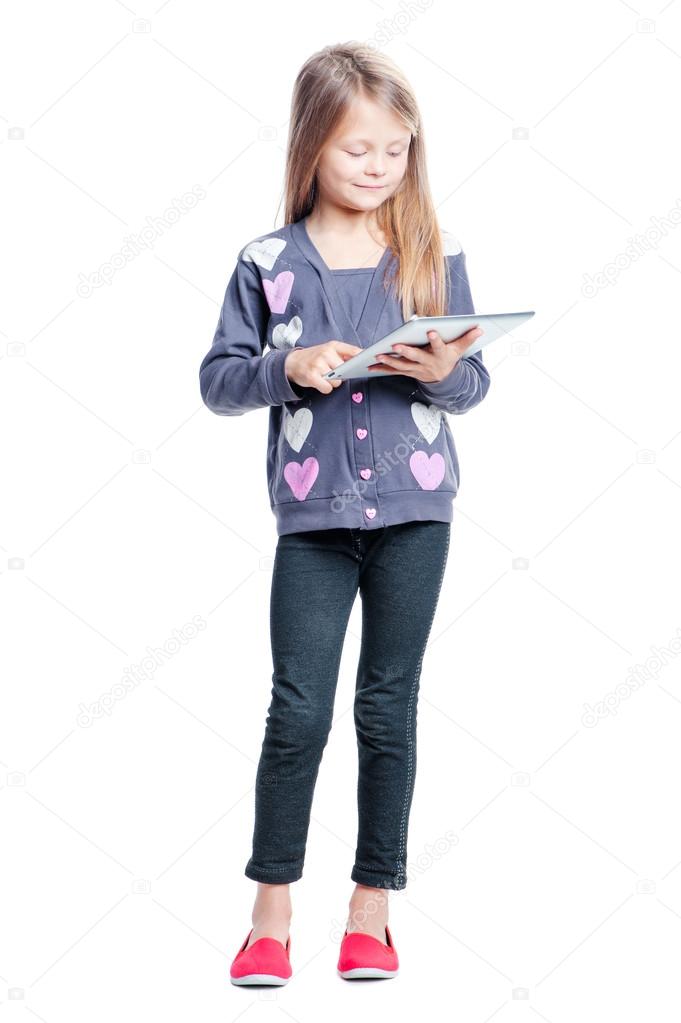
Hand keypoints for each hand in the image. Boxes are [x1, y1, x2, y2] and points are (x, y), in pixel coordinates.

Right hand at [285, 340, 362, 393]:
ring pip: (337, 382)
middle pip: (346, 371)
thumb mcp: (329, 350)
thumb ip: (345, 354)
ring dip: (332, 383)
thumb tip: (364, 359)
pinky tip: (319, 382)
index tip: (371, 363)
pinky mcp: (312, 376)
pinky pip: (327, 388)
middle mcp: (326, 353)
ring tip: (323, 376)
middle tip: (332, 372)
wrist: (292, 362)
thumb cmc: (314, 358)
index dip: (363, 359)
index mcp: (333, 346)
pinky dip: (324, 388)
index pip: (354, 352)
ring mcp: (318, 364)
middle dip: (341, 375)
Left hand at [367, 325, 482, 382]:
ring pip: (402, 366)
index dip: (435, 340)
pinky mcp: (408, 372)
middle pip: (416, 357)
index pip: (439, 346)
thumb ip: (468, 338)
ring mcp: (417, 370)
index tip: (430, 331)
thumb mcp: (460, 349)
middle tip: (395, 345)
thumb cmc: (450, 358)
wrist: (445, 380)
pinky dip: (383, 368)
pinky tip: (371, 365)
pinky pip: (394, 371)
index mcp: (441, 355)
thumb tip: (481, 328)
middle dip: (405, 352)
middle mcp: (428, 363)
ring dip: (389, 361)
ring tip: (377, 355)